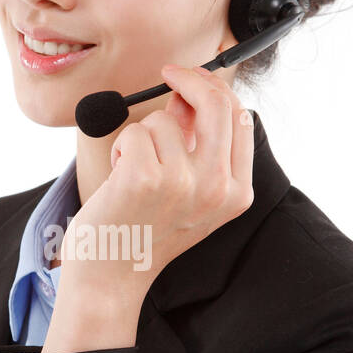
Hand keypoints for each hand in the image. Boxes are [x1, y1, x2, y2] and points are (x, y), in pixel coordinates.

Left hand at [61, 64, 254, 300]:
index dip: (216, 89)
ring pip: (164, 121)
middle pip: (217, 104)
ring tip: (134, 173)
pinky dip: (121, 147)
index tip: (192, 79)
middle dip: (190, 79)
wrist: (111, 278)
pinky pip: (135, 132)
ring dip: (142, 136)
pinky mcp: (145, 178)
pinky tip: (119, 180)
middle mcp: (217, 189)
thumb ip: (197, 147)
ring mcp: (183, 184)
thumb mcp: (188, 194)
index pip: (241, 119)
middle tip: (168, 74)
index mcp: (236, 193)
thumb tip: (187, 97)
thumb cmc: (144, 232)